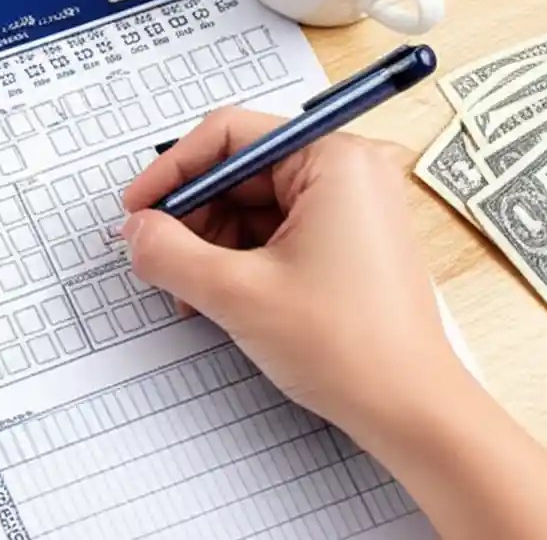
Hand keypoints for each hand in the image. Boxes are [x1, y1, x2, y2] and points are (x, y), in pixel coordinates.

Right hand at [121, 107, 463, 441]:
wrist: (410, 410)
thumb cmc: (349, 348)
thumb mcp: (238, 294)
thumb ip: (171, 253)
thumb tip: (136, 230)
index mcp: (333, 159)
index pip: (230, 135)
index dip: (173, 171)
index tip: (138, 209)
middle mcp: (349, 170)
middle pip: (241, 170)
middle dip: (193, 215)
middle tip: (157, 256)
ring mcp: (353, 206)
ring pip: (255, 205)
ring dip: (213, 243)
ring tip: (190, 290)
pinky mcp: (350, 240)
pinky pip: (279, 231)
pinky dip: (242, 258)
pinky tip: (220, 295)